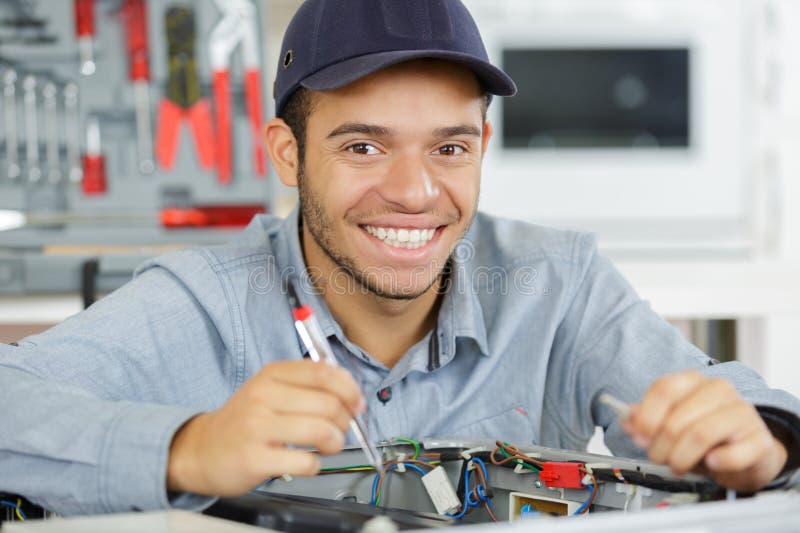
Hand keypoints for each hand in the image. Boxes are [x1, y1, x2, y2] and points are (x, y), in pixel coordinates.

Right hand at [167, 359, 365, 495]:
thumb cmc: (244, 421)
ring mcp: (257, 427)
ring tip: (328, 446)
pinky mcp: (255, 458)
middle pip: (328, 403)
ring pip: (321, 431)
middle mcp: (263, 396)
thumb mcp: (270, 389)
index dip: (349, 388)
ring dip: (335, 442)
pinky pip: (305, 461)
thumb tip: (351, 393)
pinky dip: (316, 465)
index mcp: (272, 375)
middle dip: (345, 420)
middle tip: (341, 429)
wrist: (201, 450)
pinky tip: (307, 461)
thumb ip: (307, 385)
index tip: (357, 402)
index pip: (323, 372)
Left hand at [622, 370, 786, 491]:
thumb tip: (628, 422)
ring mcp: (742, 412)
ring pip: (700, 434)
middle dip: (660, 445)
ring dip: (681, 457)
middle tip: (658, 458)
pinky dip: (717, 462)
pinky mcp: (759, 439)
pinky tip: (710, 464)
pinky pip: (732, 453)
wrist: (746, 453)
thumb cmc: (704, 436)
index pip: (664, 389)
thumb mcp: (671, 423)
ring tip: (677, 466)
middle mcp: (719, 390)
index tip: (638, 436)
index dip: (646, 417)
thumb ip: (646, 420)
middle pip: (677, 418)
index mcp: (693, 380)